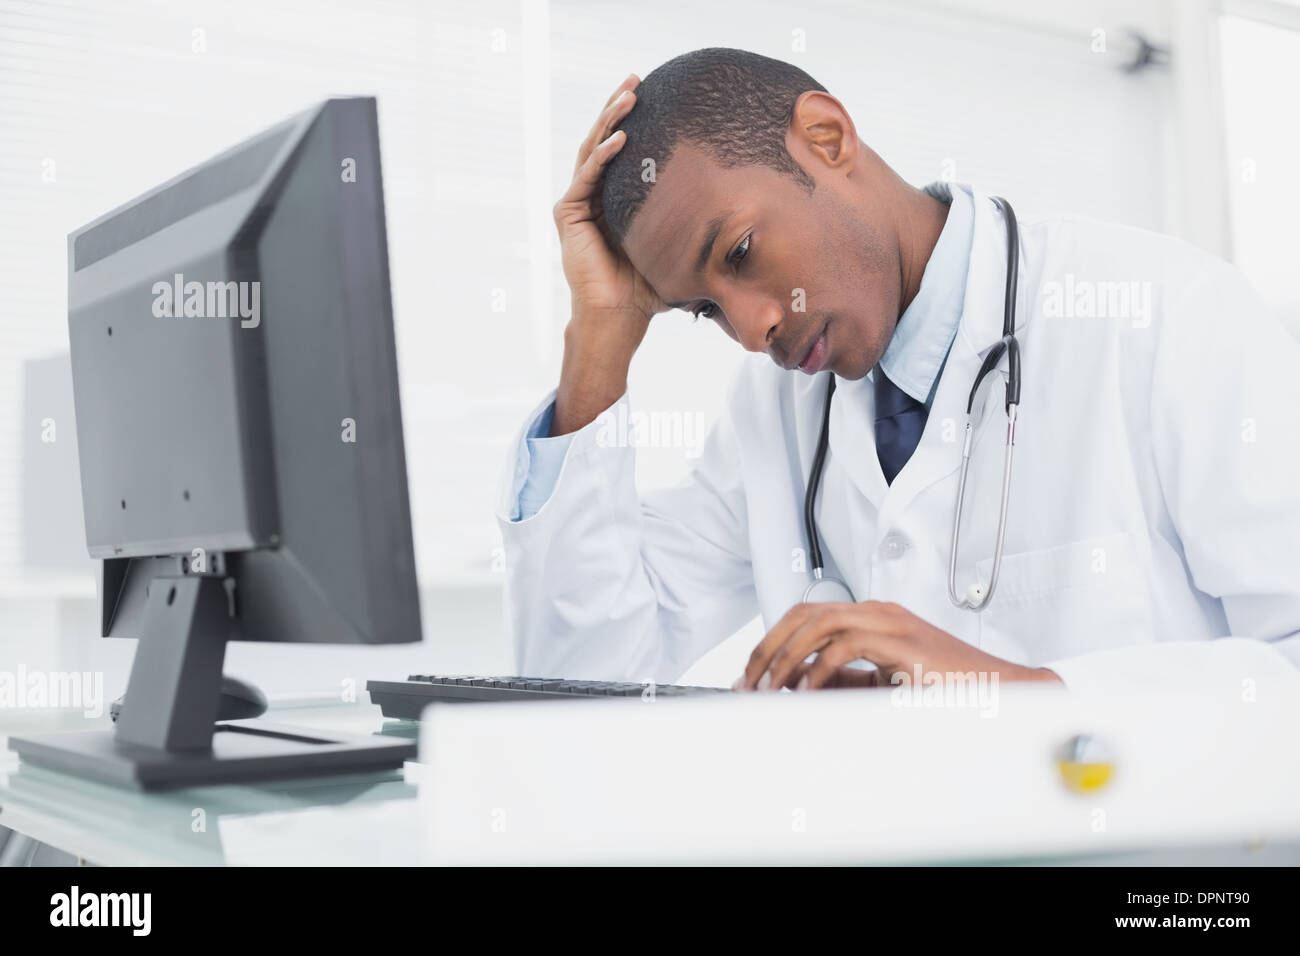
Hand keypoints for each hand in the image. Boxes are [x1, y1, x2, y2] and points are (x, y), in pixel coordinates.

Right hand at [552, 74, 665, 434]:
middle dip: (619, 108)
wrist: (620, 317)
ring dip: (610, 121)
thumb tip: (750, 223)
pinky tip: (621, 138)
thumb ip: (697, 229)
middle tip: (638, 80)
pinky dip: (603, 156)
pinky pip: (587, 177)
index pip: (623, 152)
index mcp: (616, 200)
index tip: (656, 96)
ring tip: (629, 96)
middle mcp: (594, 197)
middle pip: (605, 141)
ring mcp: (578, 203)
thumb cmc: (650, 290)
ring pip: (593, 150)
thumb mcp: (679, 249)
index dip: (636, 122)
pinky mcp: (568, 215)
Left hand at [734, 601, 1063, 690]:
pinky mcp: (902, 642)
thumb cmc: (947, 689)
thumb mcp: (882, 684)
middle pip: (804, 613)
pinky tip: (808, 691)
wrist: (999, 691)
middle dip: (768, 646)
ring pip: (819, 623)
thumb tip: (799, 686)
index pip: (806, 616)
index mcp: (872, 618)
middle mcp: (877, 612)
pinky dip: (820, 669)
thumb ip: (844, 681)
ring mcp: (890, 623)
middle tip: (748, 681)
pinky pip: (847, 647)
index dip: (773, 642)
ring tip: (770, 687)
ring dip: (787, 656)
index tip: (752, 674)